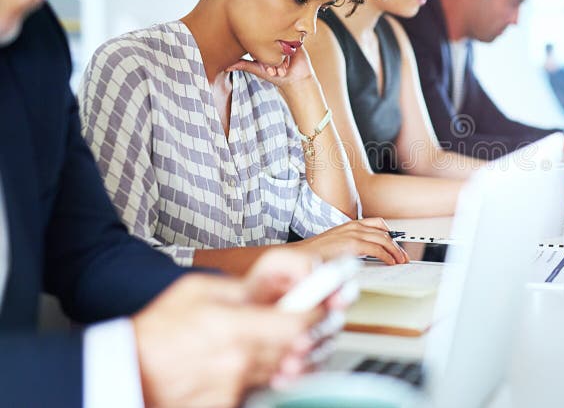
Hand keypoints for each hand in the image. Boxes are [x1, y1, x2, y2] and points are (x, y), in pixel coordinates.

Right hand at [132, 273, 322, 407]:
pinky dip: (257, 379)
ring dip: (283, 358)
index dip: (317, 316)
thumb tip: (280, 283)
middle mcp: (238, 361)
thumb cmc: (157, 330)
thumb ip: (243, 288)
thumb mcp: (197, 290)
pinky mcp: (226, 406)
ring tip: (260, 344)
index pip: (299, 325)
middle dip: (303, 336)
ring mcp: (233, 389)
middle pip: (295, 350)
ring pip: (280, 371)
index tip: (323, 309)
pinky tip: (239, 367)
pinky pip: (257, 390)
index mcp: (233, 326)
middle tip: (302, 325)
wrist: (124, 373)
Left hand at [226, 45, 316, 92]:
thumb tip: (226, 66)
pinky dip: (288, 55)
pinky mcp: (295, 42)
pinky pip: (290, 43)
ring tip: (283, 71)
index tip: (268, 71)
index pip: (257, 45)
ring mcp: (284, 41)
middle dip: (272, 62)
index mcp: (263, 44)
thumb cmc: (276, 75)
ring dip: (281, 61)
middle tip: (275, 72)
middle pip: (269, 45)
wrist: (295, 79)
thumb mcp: (258, 69)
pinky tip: (290, 63)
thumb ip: (243, 65)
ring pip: (279, 46)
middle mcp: (274, 41)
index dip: (262, 59)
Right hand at [294, 218, 409, 264]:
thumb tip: (365, 255)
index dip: (390, 234)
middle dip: (396, 246)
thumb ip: (351, 245)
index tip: (396, 245)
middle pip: (384, 233)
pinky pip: (377, 249)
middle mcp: (353, 226)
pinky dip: (386, 256)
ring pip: (383, 240)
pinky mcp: (352, 244)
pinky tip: (390, 263)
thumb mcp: (337, 244)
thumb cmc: (315, 253)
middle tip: (403, 256)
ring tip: (400, 261)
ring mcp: (353, 234)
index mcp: (350, 225)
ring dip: (394, 252)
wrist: (301, 255)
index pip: (378, 224)